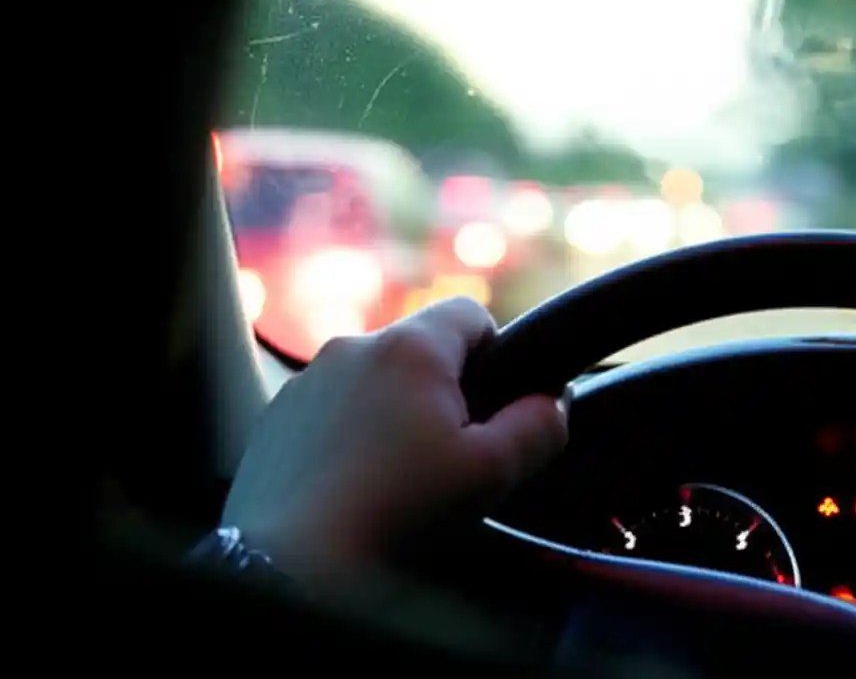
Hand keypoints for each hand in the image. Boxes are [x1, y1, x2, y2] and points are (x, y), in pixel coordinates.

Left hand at [222, 297, 567, 584]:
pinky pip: (333, 414)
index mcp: (411, 348)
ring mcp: (306, 382)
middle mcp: (352, 348)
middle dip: (444, 396)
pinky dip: (351, 441)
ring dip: (395, 418)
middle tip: (452, 460)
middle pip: (422, 352)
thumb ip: (538, 426)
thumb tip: (552, 402)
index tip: (495, 411)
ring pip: (376, 384)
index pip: (471, 314)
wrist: (292, 567)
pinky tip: (357, 491)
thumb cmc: (395, 514)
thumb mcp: (492, 473)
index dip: (498, 357)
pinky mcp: (276, 420)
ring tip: (400, 483)